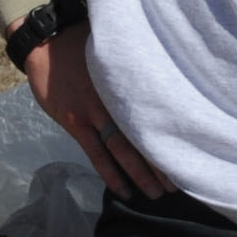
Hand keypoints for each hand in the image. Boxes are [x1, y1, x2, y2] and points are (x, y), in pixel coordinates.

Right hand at [22, 26, 169, 199]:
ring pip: (123, 149)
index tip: (189, 154)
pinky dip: (110, 173)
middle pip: (144, 135)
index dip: (172, 135)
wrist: (47, 42)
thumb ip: (135, 73)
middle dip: (162, 162)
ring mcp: (94, 112)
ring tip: (156, 194)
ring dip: (140, 174)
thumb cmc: (84, 44)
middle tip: (179, 184)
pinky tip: (123, 190)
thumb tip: (160, 86)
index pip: (156, 114)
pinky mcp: (75, 121)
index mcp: (129, 83)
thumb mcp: (116, 54)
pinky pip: (96, 153)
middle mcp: (116, 100)